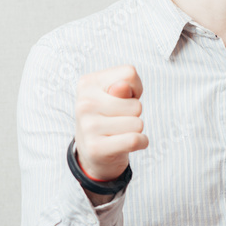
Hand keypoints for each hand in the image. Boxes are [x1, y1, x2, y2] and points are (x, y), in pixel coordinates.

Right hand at [74, 64, 148, 180]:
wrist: (93, 151)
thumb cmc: (110, 116)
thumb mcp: (118, 95)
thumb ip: (126, 87)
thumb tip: (122, 87)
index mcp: (88, 83)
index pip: (130, 73)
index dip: (135, 88)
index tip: (122, 98)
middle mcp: (84, 103)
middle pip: (136, 105)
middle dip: (134, 114)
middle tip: (118, 119)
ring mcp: (88, 126)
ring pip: (137, 124)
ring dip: (135, 130)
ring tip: (119, 131)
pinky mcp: (95, 147)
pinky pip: (134, 140)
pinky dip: (141, 142)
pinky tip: (129, 144)